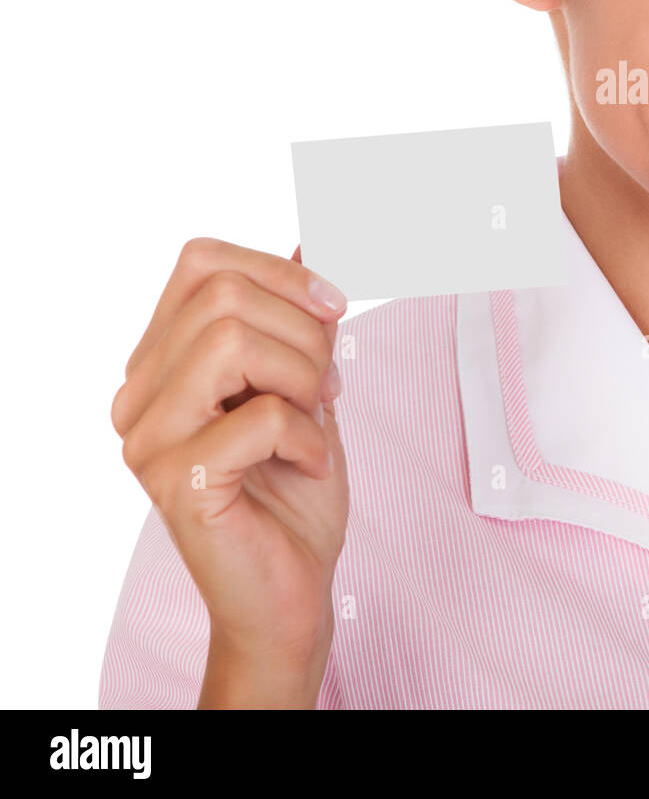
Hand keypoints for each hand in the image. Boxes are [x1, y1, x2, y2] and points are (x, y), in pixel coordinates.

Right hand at [111, 238, 349, 703]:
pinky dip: (308, 435)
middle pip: (220, 294)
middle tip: (326, 385)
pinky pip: (259, 415)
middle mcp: (136, 396)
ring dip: (303, 376)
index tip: (332, 307)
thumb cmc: (294, 485)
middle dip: (302, 331)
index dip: (277, 270)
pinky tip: (310, 463)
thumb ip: (297, 316)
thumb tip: (313, 240)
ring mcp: (147, 440)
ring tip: (316, 419)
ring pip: (230, 342)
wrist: (290, 588)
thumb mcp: (305, 381)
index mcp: (160, 362)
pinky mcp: (176, 482)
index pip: (200, 262)